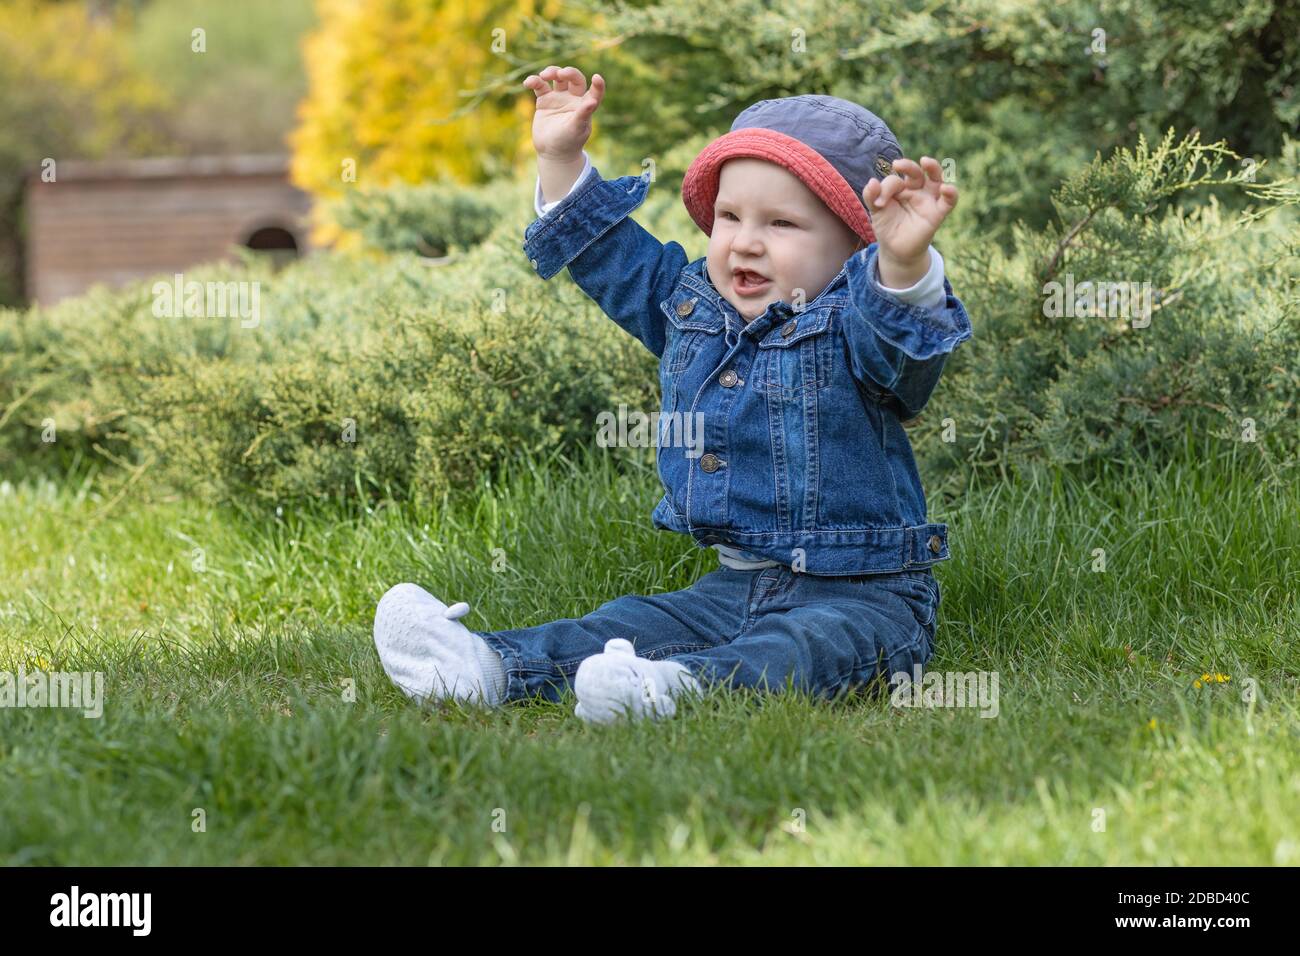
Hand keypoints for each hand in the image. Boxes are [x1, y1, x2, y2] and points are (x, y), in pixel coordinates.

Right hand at [522, 65, 604, 160]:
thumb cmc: (569, 142)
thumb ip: (583, 114)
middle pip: (574, 78)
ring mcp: (558, 98)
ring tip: (544, 76)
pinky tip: (528, 83)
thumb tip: (593, 101)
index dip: (598, 85)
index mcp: (585, 105)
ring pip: (557, 78)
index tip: (596, 78)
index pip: (595, 92)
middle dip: (568, 73)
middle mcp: (573, 98)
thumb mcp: (577, 129)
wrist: (552, 152)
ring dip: (552, 72)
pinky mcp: (544, 100)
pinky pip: (539, 86)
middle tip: (560, 74)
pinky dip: (534, 81)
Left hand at [863, 156, 957, 278]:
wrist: (895, 250)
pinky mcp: (937, 214)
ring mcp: (928, 201)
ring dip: (934, 168)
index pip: (895, 180)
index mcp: (901, 188)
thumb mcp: (875, 211)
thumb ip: (871, 196)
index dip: (886, 188)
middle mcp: (916, 191)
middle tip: (897, 164)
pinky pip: (949, 201)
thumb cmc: (887, 226)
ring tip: (926, 162)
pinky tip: (946, 188)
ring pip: (936, 179)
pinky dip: (951, 193)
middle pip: (917, 172)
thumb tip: (872, 181)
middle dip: (908, 166)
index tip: (878, 203)